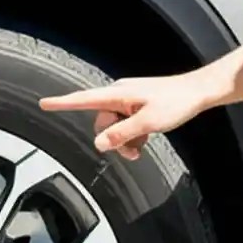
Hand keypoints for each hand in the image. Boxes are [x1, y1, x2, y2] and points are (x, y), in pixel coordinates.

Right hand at [38, 73, 216, 159]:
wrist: (198, 92)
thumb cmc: (177, 102)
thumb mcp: (149, 123)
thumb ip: (122, 134)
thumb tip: (99, 143)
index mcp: (119, 93)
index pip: (84, 99)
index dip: (63, 102)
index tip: (44, 103)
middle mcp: (120, 95)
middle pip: (102, 123)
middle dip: (113, 140)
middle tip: (134, 149)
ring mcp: (129, 101)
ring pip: (114, 127)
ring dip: (125, 140)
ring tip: (142, 145)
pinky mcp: (138, 106)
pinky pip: (125, 125)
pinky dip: (132, 135)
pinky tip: (145, 139)